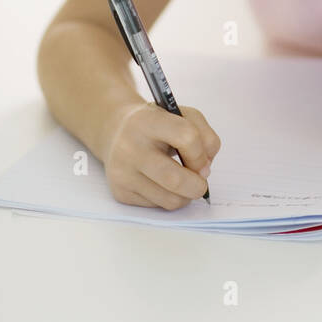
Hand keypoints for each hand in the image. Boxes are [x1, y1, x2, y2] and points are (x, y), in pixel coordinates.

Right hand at [103, 102, 220, 208]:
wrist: (116, 132)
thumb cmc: (156, 125)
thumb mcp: (182, 115)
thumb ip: (205, 136)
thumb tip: (204, 170)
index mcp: (148, 121)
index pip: (187, 138)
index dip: (201, 154)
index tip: (203, 161)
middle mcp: (130, 147)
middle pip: (175, 179)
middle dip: (198, 186)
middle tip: (200, 183)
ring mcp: (122, 172)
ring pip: (169, 200)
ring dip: (185, 196)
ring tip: (183, 183)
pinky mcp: (120, 192)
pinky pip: (157, 206)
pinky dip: (167, 198)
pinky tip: (162, 184)